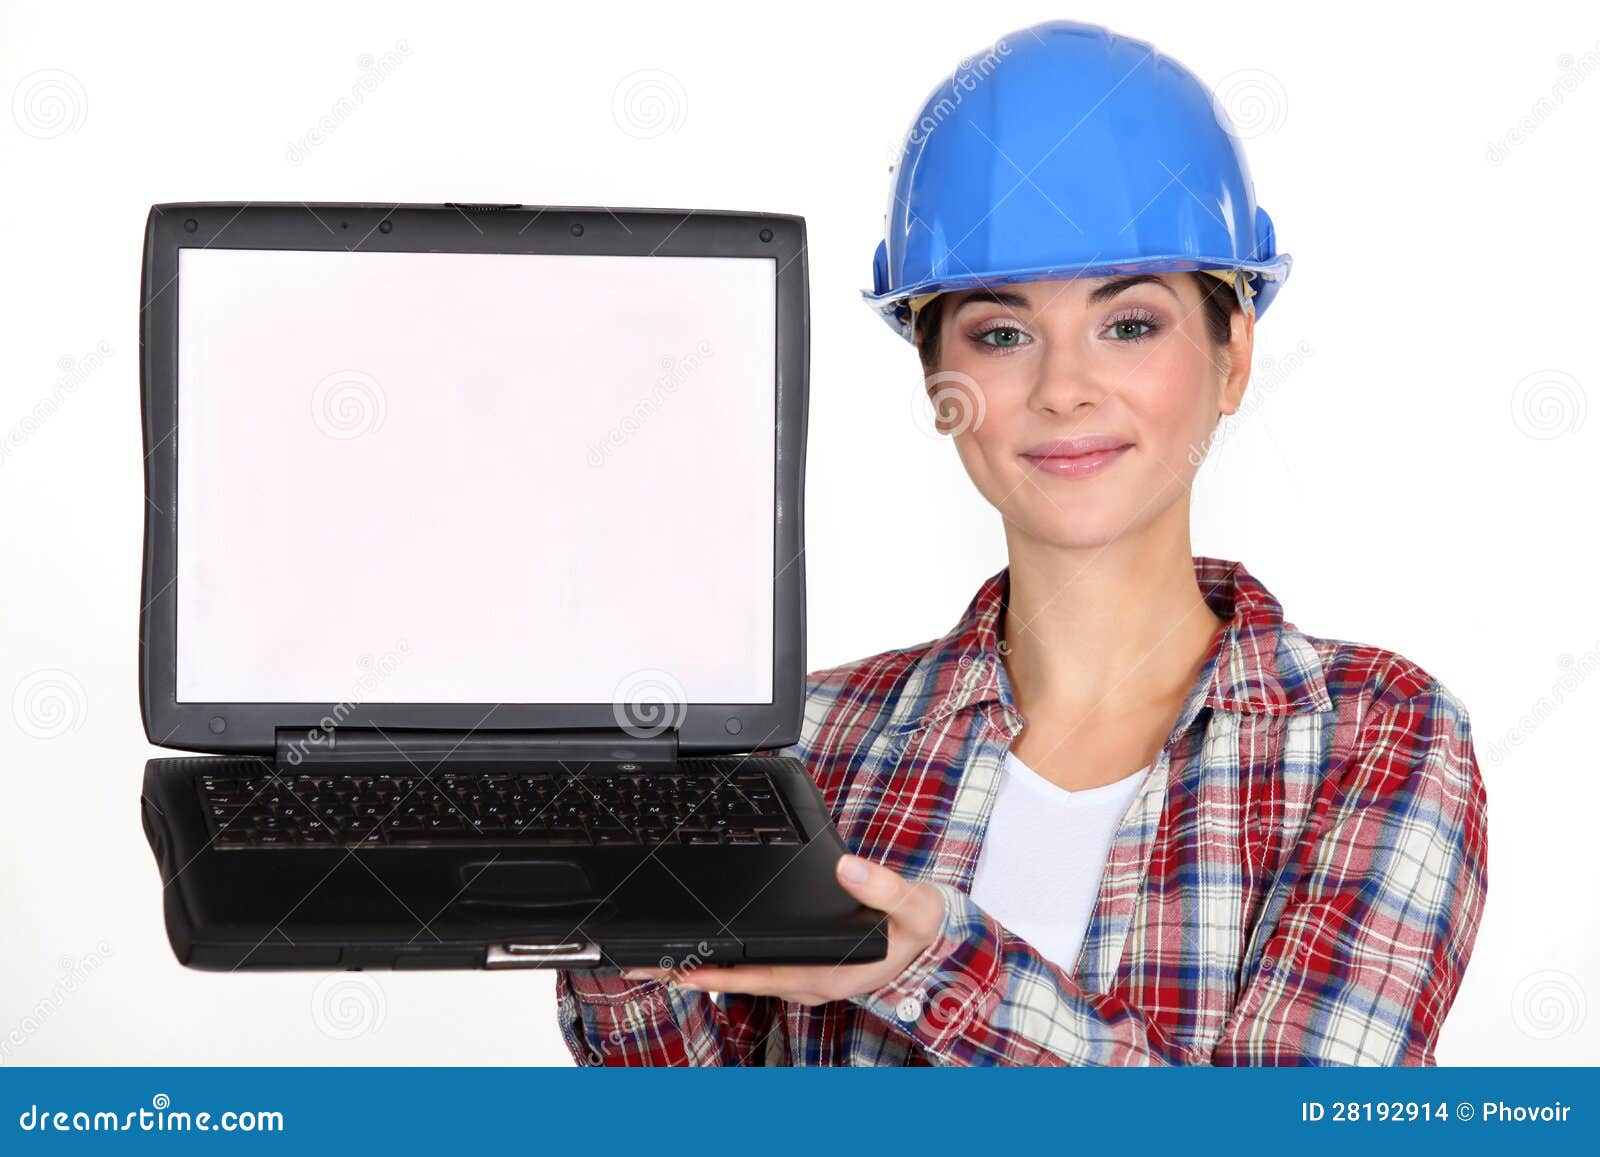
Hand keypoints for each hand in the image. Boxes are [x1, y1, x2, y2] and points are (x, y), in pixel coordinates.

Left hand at [621, 853, 945, 1005]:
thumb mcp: (914, 906)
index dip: (714, 970)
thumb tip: (847, 868)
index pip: (758, 974)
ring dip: (701, 963)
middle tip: (640, 958)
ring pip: (741, 973)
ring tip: (657, 952)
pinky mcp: (803, 964)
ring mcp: (803, 976)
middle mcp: (807, 981)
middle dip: (689, 968)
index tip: (675, 965)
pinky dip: (724, 957)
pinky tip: (703, 945)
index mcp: (826, 972)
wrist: (938, 944)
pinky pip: (754, 964)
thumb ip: (883, 887)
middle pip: (736, 978)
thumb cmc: (922, 930)